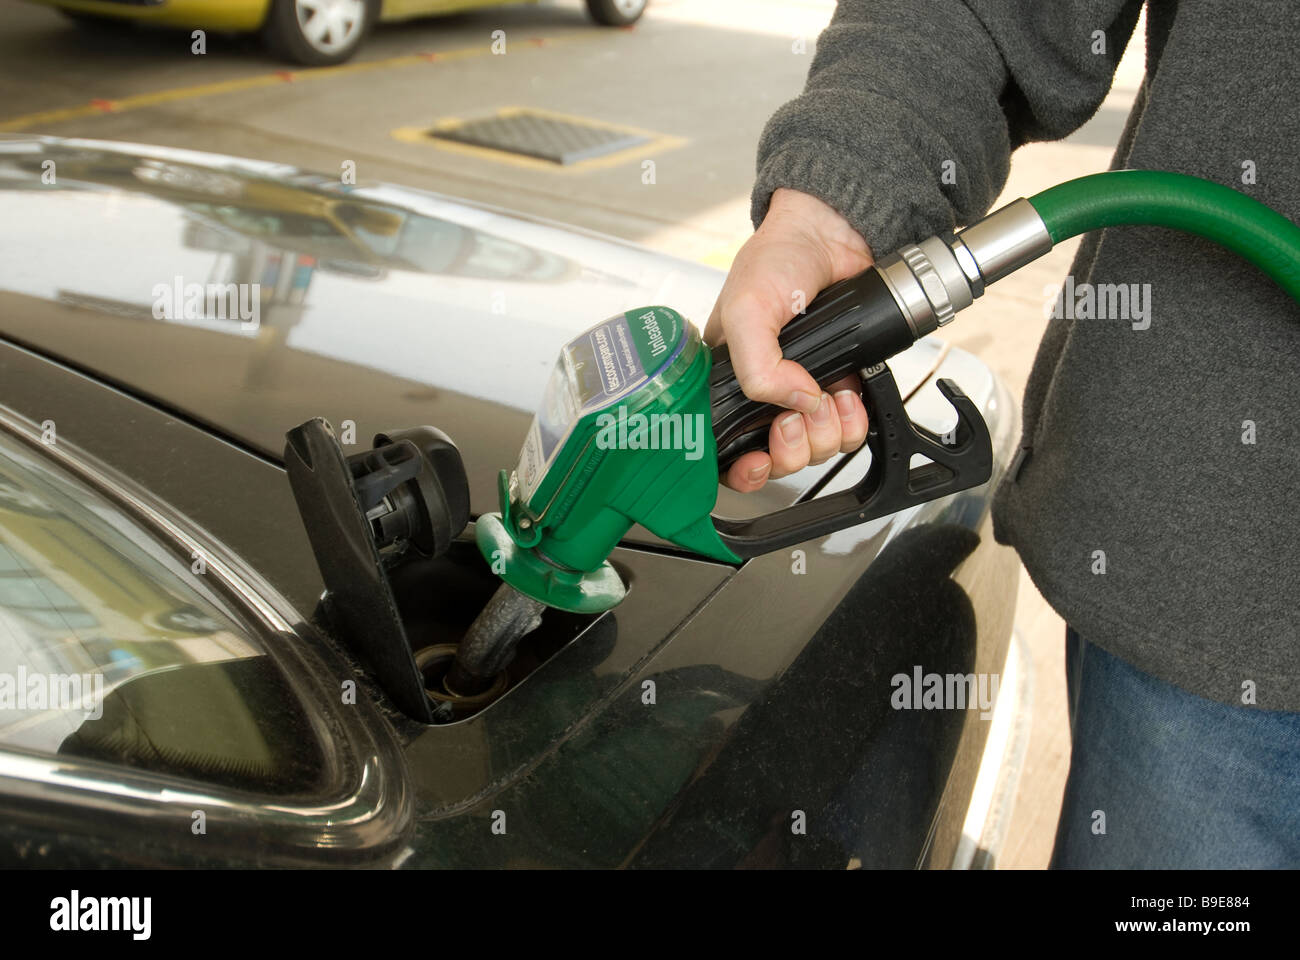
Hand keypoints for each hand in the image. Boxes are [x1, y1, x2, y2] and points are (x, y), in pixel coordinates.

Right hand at [704, 188, 873, 490]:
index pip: (725, 448)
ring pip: (814, 449)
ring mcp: (802, 393)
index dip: (742, 468)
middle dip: (792, 446)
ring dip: (825, 433)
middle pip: (776, 458)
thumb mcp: (748, 309)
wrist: (834, 234)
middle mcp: (762, 393)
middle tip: (796, 416)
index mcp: (726, 380)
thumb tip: (794, 402)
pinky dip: (853, 422)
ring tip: (828, 397)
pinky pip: (847, 432)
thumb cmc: (777, 260)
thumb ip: (757, 365)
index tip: (758, 461)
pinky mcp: (839, 387)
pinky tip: (848, 395)